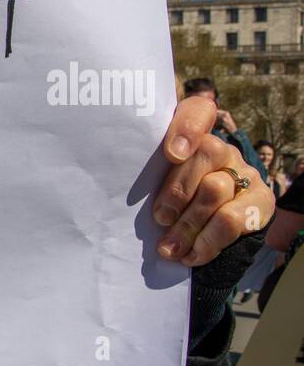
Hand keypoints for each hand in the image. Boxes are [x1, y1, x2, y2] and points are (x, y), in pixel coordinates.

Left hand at [153, 96, 274, 266]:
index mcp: (188, 140)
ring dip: (187, 224)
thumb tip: (107, 187)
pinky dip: (206, 242)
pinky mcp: (259, 201)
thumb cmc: (159, 211)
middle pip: (207, 152)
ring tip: (168, 247)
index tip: (172, 154)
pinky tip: (190, 255)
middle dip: (177, 191)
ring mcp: (242, 173)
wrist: (196, 244)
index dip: (187, 126)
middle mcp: (219, 150)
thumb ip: (140, 179)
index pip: (197, 111)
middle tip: (159, 218)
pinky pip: (232, 220)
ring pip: (216, 189)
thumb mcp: (147, 191)